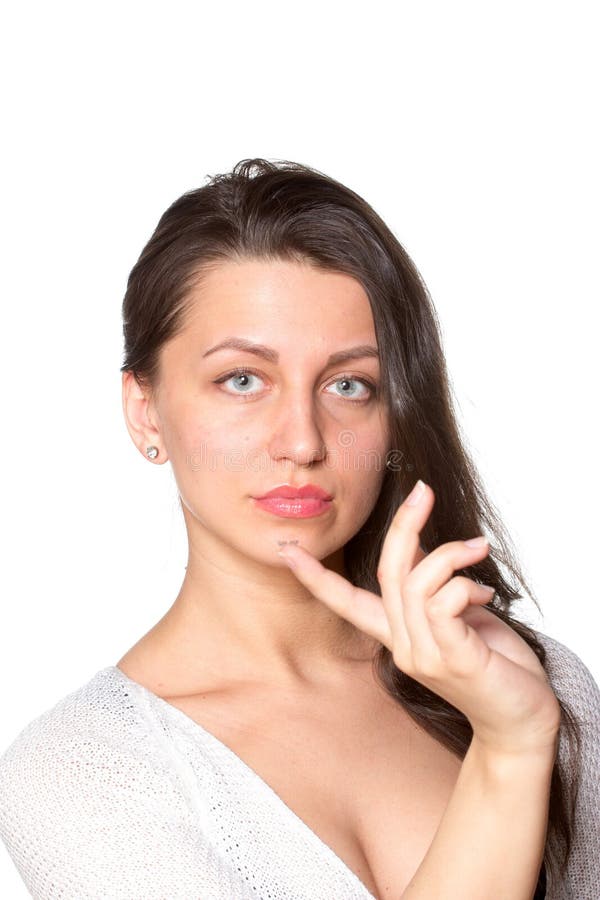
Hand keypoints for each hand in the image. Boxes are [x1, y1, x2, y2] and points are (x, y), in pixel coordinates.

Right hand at [276, 480, 560, 756]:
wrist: (524, 720)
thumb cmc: (496, 665)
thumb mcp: (461, 615)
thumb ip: (438, 587)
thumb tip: (434, 549)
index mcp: (398, 635)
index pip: (347, 602)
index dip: (316, 576)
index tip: (287, 550)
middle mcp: (403, 647)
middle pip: (389, 574)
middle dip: (403, 526)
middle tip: (423, 492)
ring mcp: (424, 656)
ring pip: (416, 584)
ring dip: (451, 555)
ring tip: (478, 551)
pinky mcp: (452, 660)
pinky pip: (443, 604)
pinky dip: (464, 585)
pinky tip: (485, 595)